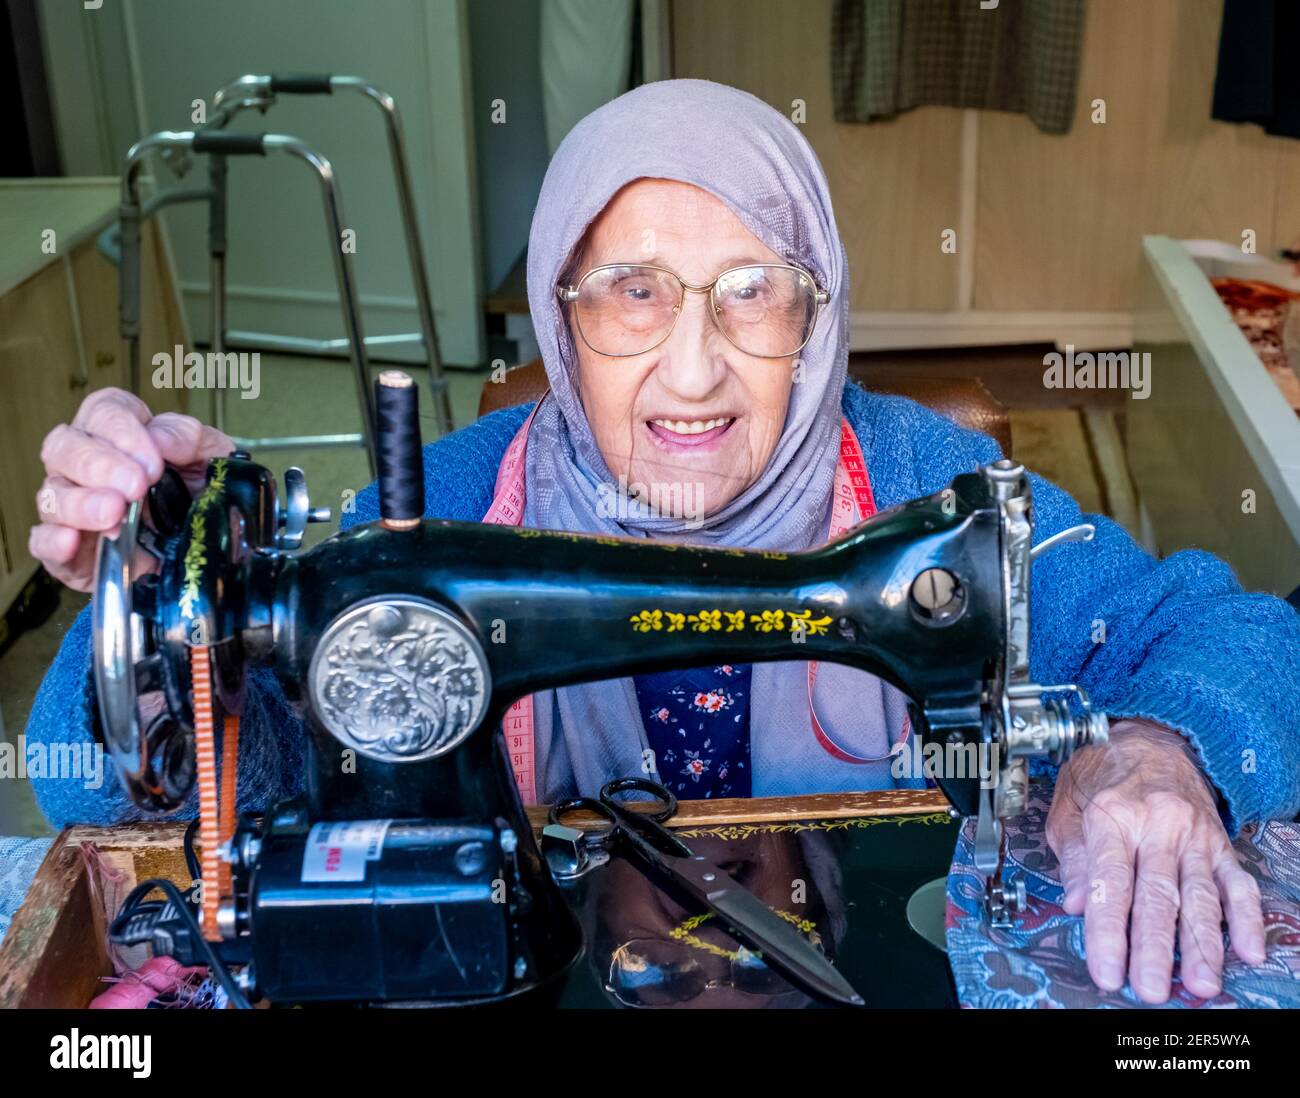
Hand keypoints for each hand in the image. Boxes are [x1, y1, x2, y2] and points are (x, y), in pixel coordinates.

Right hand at [30, 388, 233, 591]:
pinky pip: (42, 543)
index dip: (121, 430)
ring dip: (80, 503)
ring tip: (113, 514)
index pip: (103, 411)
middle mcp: (87, 466)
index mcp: (121, 434)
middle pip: (65, 448)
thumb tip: (160, 437)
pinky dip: (52, 542)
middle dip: (97, 465)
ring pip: (52, 495)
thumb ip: (190, 439)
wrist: (212, 546)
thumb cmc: (204, 493)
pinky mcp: (71, 552)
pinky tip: (70, 541)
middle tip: (133, 487)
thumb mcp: (212, 458)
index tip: (152, 460)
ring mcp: (74, 508)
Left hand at [1045, 717, 1265, 1002]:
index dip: (1108, 931)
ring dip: (1201, 943)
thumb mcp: (1068, 808)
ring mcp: (1193, 835)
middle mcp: (1156, 826)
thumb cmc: (1100, 774)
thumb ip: (1074, 858)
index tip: (1107, 971)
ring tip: (1199, 981)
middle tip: (1150, 988)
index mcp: (1111, 817)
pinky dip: (1244, 917)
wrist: (1147, 736)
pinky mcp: (1219, 841)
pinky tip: (1246, 949)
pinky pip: (1236, 881)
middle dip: (1153, 948)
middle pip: (1156, 896)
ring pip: (1199, 894)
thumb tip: (1077, 904)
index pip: (1110, 883)